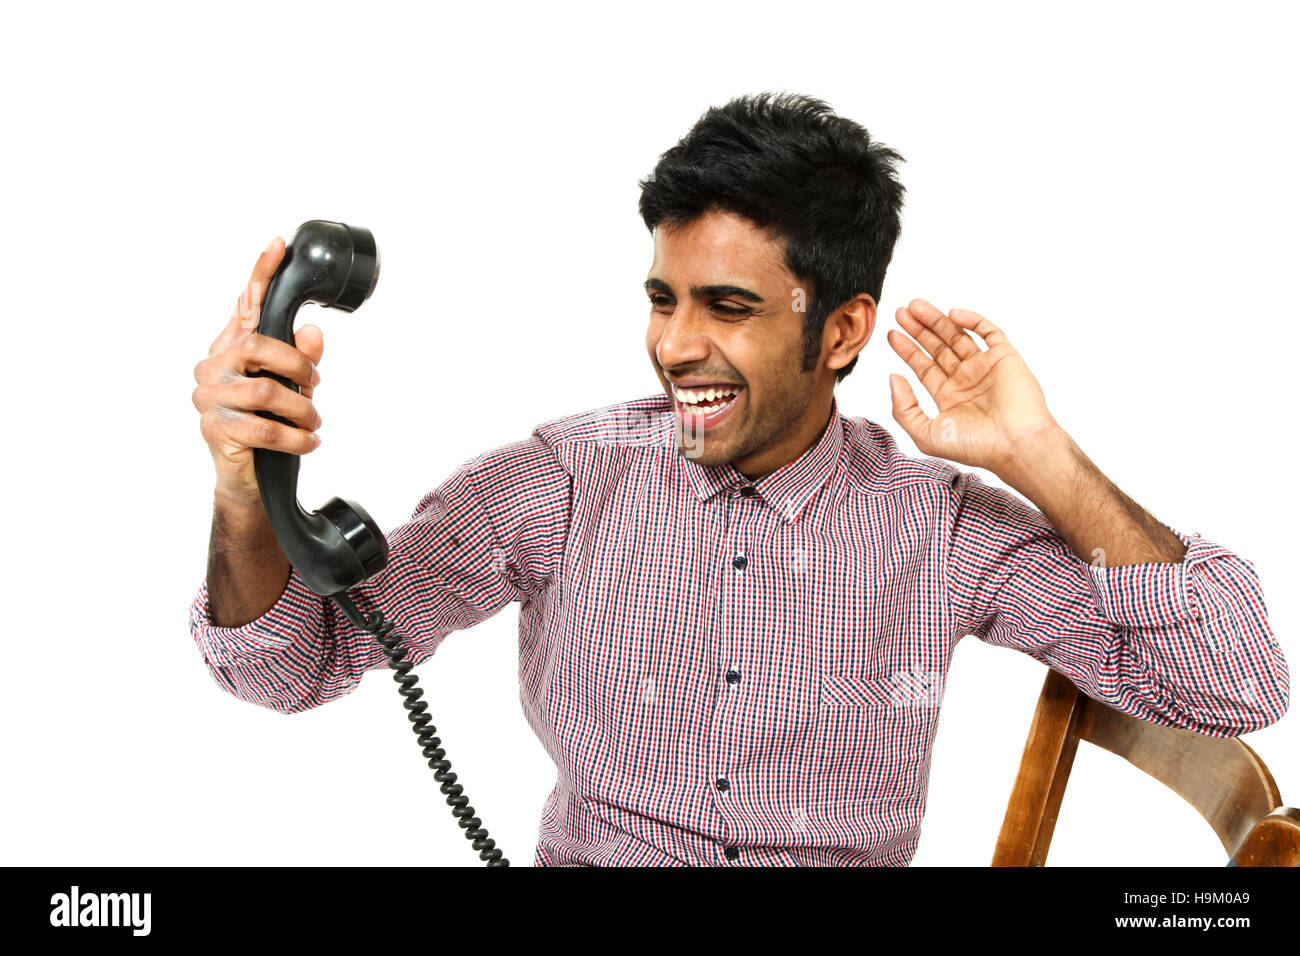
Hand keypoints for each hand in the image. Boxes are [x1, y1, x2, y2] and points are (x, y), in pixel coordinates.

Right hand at [192, 237, 324, 503]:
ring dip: (301, 409)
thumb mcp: (293, 391)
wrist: (248, 480)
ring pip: (265, 391)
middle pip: (257, 346)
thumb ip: (300, 360)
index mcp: (230, 350)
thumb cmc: (268, 429)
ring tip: (312, 424)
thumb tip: (313, 332)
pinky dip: (297, 437)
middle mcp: (213, 367)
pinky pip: (265, 428)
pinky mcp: (214, 428)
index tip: (279, 245)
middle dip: (296, 364)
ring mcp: (209, 397)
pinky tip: (308, 442)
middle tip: (315, 383)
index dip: (260, 274)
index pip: (245, 306)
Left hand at [886, 298, 1061, 474]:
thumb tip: (893, 378)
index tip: (892, 334)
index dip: (907, 350)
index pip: (924, 368)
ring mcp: (985, 368)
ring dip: (937, 320)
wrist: (1016, 444)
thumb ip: (904, 408)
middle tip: (900, 312)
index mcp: (950, 399)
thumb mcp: (925, 434)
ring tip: (915, 306)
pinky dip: (972, 320)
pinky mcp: (1005, 357)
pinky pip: (989, 332)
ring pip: (957, 336)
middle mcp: (967, 381)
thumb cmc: (976, 446)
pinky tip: (952, 314)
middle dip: (918, 329)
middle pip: (938, 348)